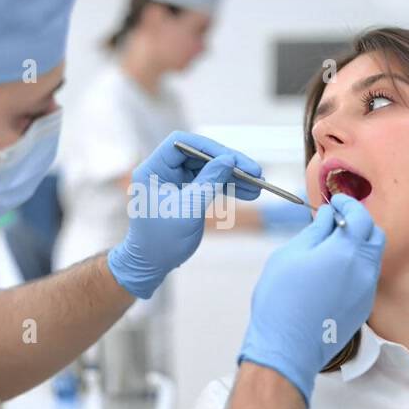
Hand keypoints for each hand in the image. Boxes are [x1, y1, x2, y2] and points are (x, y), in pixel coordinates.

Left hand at [107, 131, 261, 298]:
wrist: (151, 265)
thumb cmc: (162, 241)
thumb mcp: (189, 210)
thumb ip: (209, 182)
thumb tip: (228, 160)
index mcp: (153, 170)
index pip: (181, 144)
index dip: (209, 147)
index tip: (233, 158)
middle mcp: (162, 171)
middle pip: (199, 155)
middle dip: (228, 163)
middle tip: (255, 172)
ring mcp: (174, 181)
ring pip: (208, 169)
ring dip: (232, 176)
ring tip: (258, 185)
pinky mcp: (185, 192)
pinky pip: (209, 183)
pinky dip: (227, 187)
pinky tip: (248, 193)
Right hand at [238, 193, 385, 405]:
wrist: (286, 346)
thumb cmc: (281, 299)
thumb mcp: (290, 254)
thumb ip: (315, 231)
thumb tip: (329, 216)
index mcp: (346, 252)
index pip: (360, 216)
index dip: (348, 204)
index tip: (336, 202)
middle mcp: (364, 270)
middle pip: (374, 235)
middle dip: (359, 222)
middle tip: (337, 220)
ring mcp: (367, 291)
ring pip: (373, 257)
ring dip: (359, 244)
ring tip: (333, 245)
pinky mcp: (363, 307)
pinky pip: (367, 277)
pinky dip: (356, 265)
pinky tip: (334, 269)